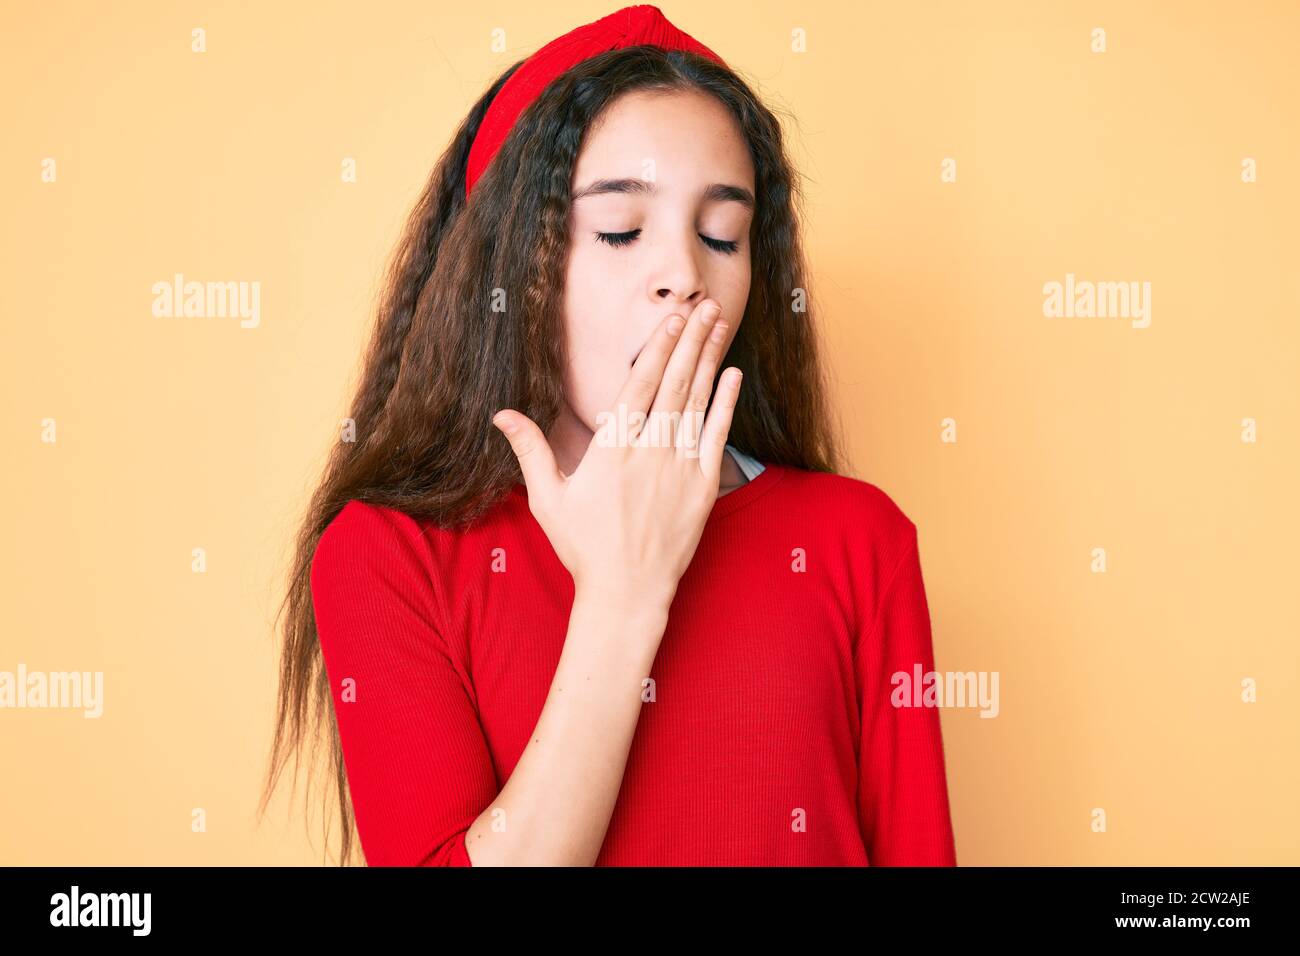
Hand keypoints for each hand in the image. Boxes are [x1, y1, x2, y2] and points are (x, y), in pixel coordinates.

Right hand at [491, 298, 741, 614]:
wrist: (627, 593)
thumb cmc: (584, 547)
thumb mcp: (549, 498)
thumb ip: (530, 450)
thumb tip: (502, 415)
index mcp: (613, 449)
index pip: (641, 385)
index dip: (658, 348)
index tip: (672, 319)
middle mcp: (650, 451)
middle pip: (675, 383)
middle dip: (690, 341)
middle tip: (705, 305)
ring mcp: (680, 467)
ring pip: (698, 402)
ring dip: (710, 361)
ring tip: (719, 326)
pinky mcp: (703, 487)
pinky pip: (717, 435)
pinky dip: (725, 404)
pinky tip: (731, 376)